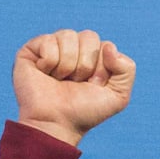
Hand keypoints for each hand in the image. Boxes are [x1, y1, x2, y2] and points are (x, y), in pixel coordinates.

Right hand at [14, 29, 134, 145]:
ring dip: (68, 65)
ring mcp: (53, 47)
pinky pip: (48, 41)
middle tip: (77, 83)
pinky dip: (50, 62)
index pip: (105, 45)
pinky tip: (46, 74)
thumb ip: (127, 69)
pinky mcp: (32, 49)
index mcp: (95, 56)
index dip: (102, 68)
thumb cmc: (85, 111)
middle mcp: (74, 48)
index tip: (95, 86)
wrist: (57, 123)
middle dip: (86, 65)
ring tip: (61, 80)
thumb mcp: (119, 95)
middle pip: (88, 36)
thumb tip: (108, 46)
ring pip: (68, 35)